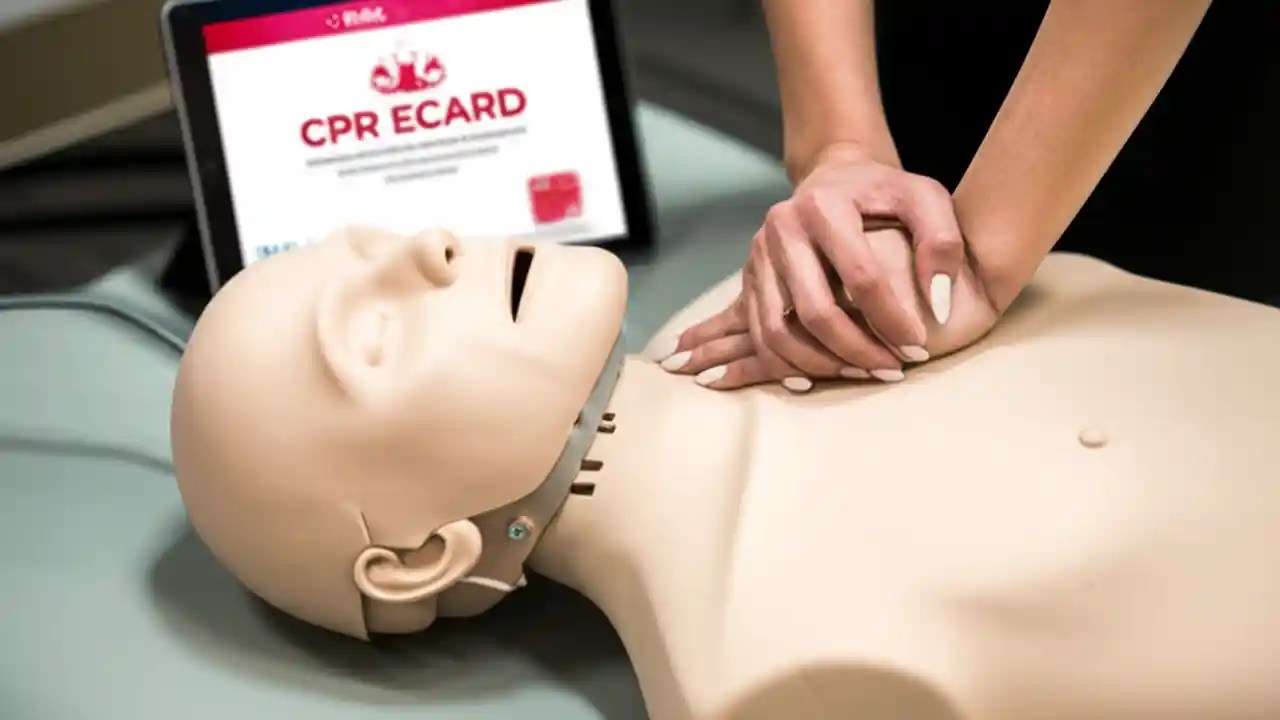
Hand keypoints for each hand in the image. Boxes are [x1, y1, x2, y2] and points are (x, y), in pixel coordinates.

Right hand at [658, 227, 1000, 390]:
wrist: (832, 177)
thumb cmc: (883, 193)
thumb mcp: (925, 197)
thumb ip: (942, 242)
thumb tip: (937, 304)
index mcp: (825, 205)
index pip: (860, 276)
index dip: (891, 318)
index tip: (918, 346)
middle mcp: (782, 227)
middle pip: (813, 311)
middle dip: (856, 350)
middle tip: (891, 371)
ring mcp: (758, 254)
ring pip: (778, 331)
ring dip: (820, 364)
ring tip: (861, 374)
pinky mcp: (748, 277)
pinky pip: (759, 335)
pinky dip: (784, 364)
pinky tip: (817, 378)